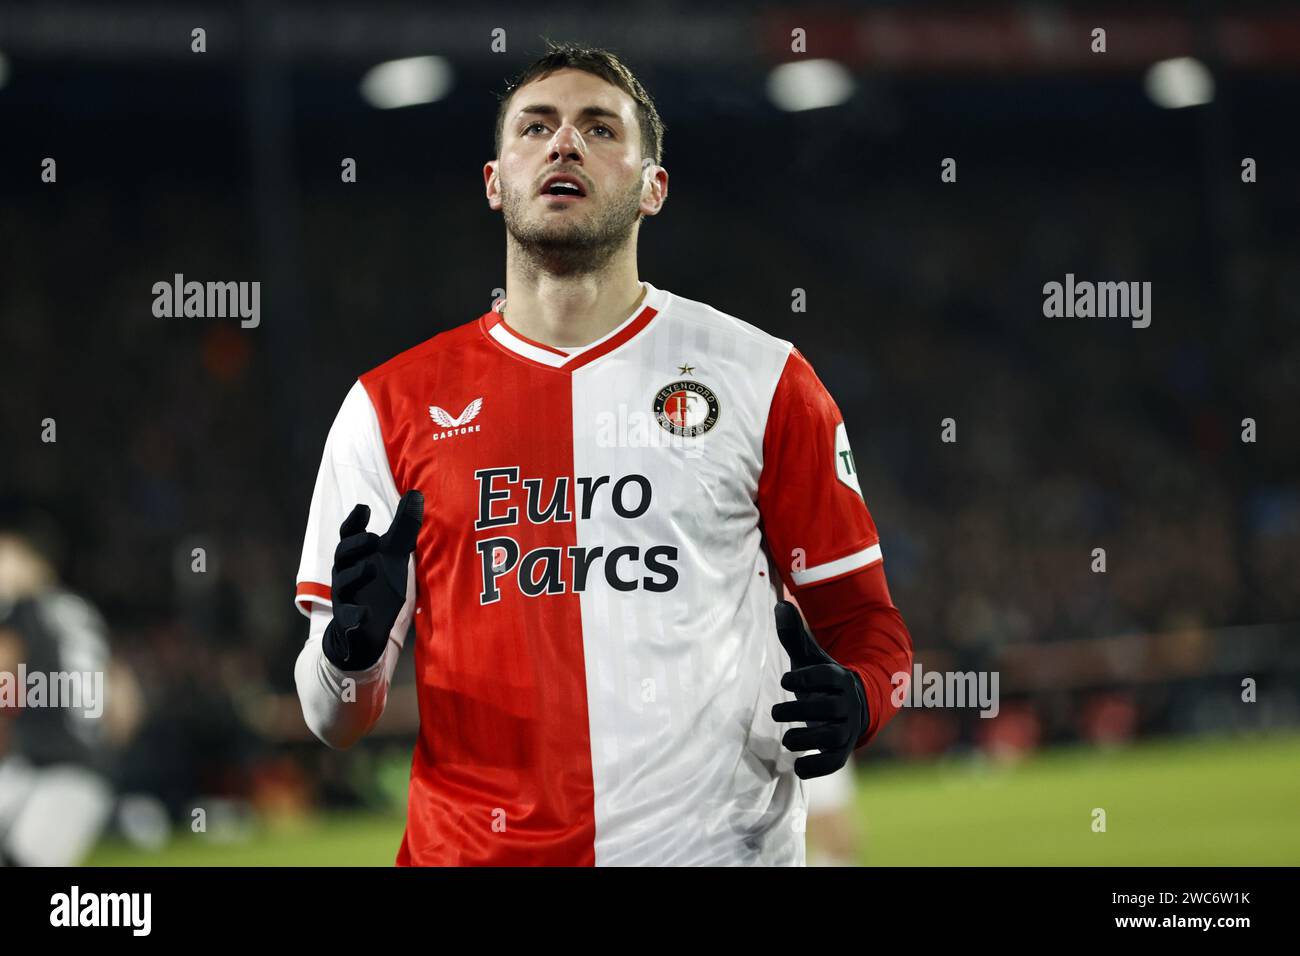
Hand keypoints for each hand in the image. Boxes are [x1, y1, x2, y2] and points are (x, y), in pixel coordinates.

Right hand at [322, 490, 423, 670]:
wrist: (367, 628)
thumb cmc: (378, 583)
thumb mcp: (393, 556)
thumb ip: (402, 528)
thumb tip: (415, 494)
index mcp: (356, 555)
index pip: (349, 534)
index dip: (354, 521)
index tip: (363, 508)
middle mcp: (345, 572)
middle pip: (342, 554)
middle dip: (356, 545)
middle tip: (374, 538)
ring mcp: (345, 597)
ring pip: (342, 584)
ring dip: (355, 574)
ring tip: (371, 567)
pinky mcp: (349, 621)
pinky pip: (347, 618)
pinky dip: (354, 616)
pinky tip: (363, 615)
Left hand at [770, 600, 869, 778]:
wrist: (853, 706)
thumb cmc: (822, 680)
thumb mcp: (809, 659)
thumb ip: (794, 636)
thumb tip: (780, 605)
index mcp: (839, 678)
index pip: (826, 677)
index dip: (805, 678)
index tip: (783, 681)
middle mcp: (846, 705)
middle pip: (829, 709)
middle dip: (801, 710)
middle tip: (775, 712)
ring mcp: (846, 730)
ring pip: (833, 738)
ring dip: (808, 740)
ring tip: (786, 738)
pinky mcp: (841, 751)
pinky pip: (834, 763)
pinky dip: (818, 768)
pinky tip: (798, 768)